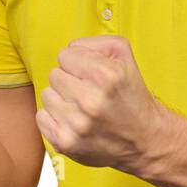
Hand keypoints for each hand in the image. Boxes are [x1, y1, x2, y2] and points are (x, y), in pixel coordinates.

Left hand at [37, 35, 169, 172]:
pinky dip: (54, 118)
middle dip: (69, 80)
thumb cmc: (132, 96)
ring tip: (82, 107)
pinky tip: (74, 121)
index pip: (65, 55)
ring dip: (62, 100)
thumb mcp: (125, 57)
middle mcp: (90, 101)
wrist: (144, 140)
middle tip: (88, 92)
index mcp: (106, 76)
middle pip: (54, 75)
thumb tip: (71, 48)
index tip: (90, 74)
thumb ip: (97, 43)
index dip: (77, 62)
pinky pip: (41, 118)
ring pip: (47, 96)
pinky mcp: (66, 142)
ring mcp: (77, 124)